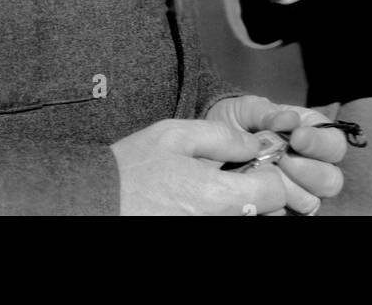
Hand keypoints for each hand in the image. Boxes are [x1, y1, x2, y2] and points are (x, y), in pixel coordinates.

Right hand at [111, 118, 287, 215]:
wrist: (97, 201)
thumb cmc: (132, 168)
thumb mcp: (175, 135)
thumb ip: (221, 136)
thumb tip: (253, 143)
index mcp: (216, 196)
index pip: (275, 192)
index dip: (269, 172)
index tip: (253, 162)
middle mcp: (216, 223)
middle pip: (262, 211)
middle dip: (255, 190)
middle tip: (232, 173)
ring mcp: (206, 232)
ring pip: (242, 218)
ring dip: (237, 202)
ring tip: (210, 186)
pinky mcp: (194, 236)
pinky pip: (220, 223)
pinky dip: (217, 211)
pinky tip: (196, 199)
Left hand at [205, 95, 345, 214]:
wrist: (210, 144)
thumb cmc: (237, 121)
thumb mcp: (248, 109)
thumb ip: (268, 112)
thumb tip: (289, 120)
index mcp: (312, 136)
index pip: (335, 144)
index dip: (321, 143)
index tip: (297, 137)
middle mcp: (311, 166)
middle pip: (332, 180)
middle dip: (309, 171)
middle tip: (283, 159)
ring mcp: (296, 191)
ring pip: (312, 202)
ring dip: (292, 190)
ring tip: (267, 174)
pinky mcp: (279, 208)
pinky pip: (286, 214)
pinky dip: (273, 205)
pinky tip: (256, 191)